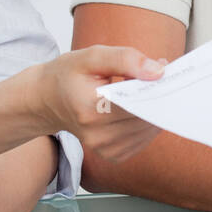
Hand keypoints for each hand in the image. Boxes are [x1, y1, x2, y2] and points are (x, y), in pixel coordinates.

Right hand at [35, 45, 164, 160]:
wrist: (48, 100)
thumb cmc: (69, 75)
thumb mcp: (92, 56)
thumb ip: (125, 59)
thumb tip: (159, 72)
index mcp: (92, 108)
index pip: (138, 101)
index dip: (155, 86)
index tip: (163, 70)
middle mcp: (98, 134)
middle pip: (146, 116)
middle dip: (156, 95)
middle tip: (155, 74)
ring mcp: (106, 148)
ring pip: (149, 128)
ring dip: (152, 109)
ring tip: (140, 89)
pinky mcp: (113, 155)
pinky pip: (143, 138)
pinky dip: (145, 122)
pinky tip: (134, 107)